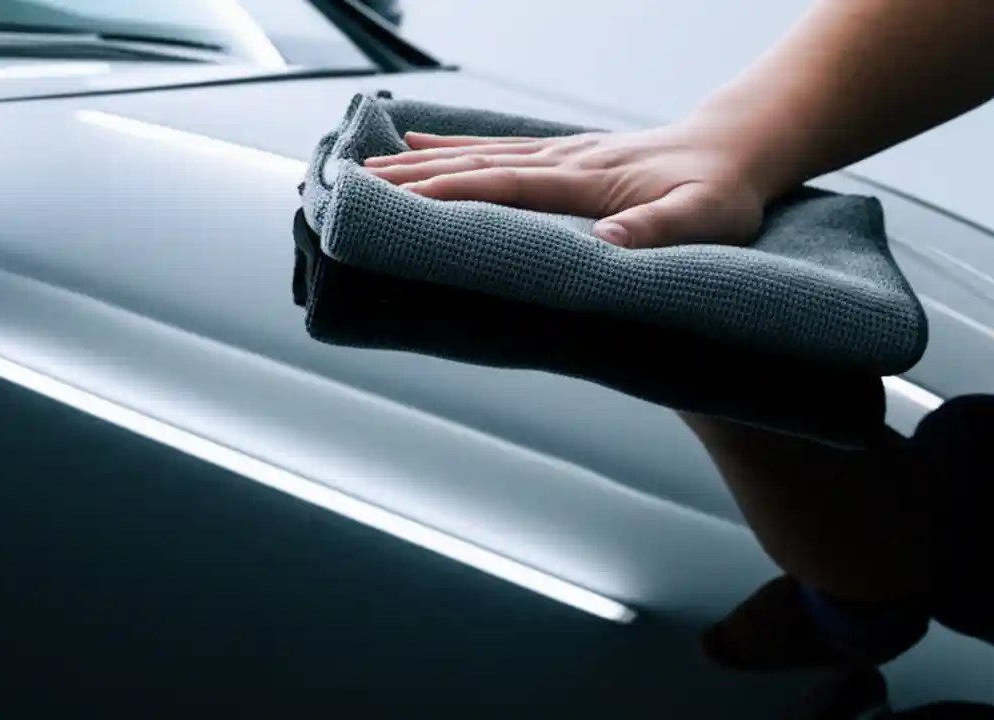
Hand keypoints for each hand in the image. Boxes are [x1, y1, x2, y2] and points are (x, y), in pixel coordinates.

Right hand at [363, 124, 768, 248]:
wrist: (738, 145)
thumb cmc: (722, 190)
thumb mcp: (704, 217)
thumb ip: (656, 229)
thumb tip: (604, 244)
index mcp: (584, 180)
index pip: (499, 183)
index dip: (444, 191)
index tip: (392, 198)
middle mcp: (561, 160)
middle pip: (471, 164)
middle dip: (409, 175)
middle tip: (352, 182)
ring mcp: (559, 153)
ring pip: (474, 153)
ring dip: (419, 161)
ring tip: (368, 165)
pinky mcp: (563, 154)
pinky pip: (494, 148)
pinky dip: (452, 147)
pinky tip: (423, 144)